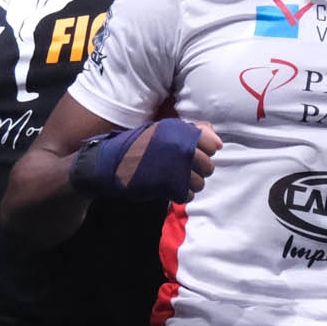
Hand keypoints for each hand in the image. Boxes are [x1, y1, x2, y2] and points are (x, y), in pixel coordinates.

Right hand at [68, 118, 217, 204]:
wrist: (109, 164)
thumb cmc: (135, 146)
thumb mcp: (161, 130)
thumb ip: (190, 131)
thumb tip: (218, 141)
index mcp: (179, 132)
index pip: (212, 145)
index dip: (206, 151)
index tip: (193, 154)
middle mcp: (179, 148)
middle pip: (208, 166)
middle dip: (200, 170)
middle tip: (185, 170)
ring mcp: (174, 168)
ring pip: (200, 183)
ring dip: (191, 184)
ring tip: (177, 180)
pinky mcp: (167, 186)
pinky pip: (188, 195)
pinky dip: (182, 194)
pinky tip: (171, 189)